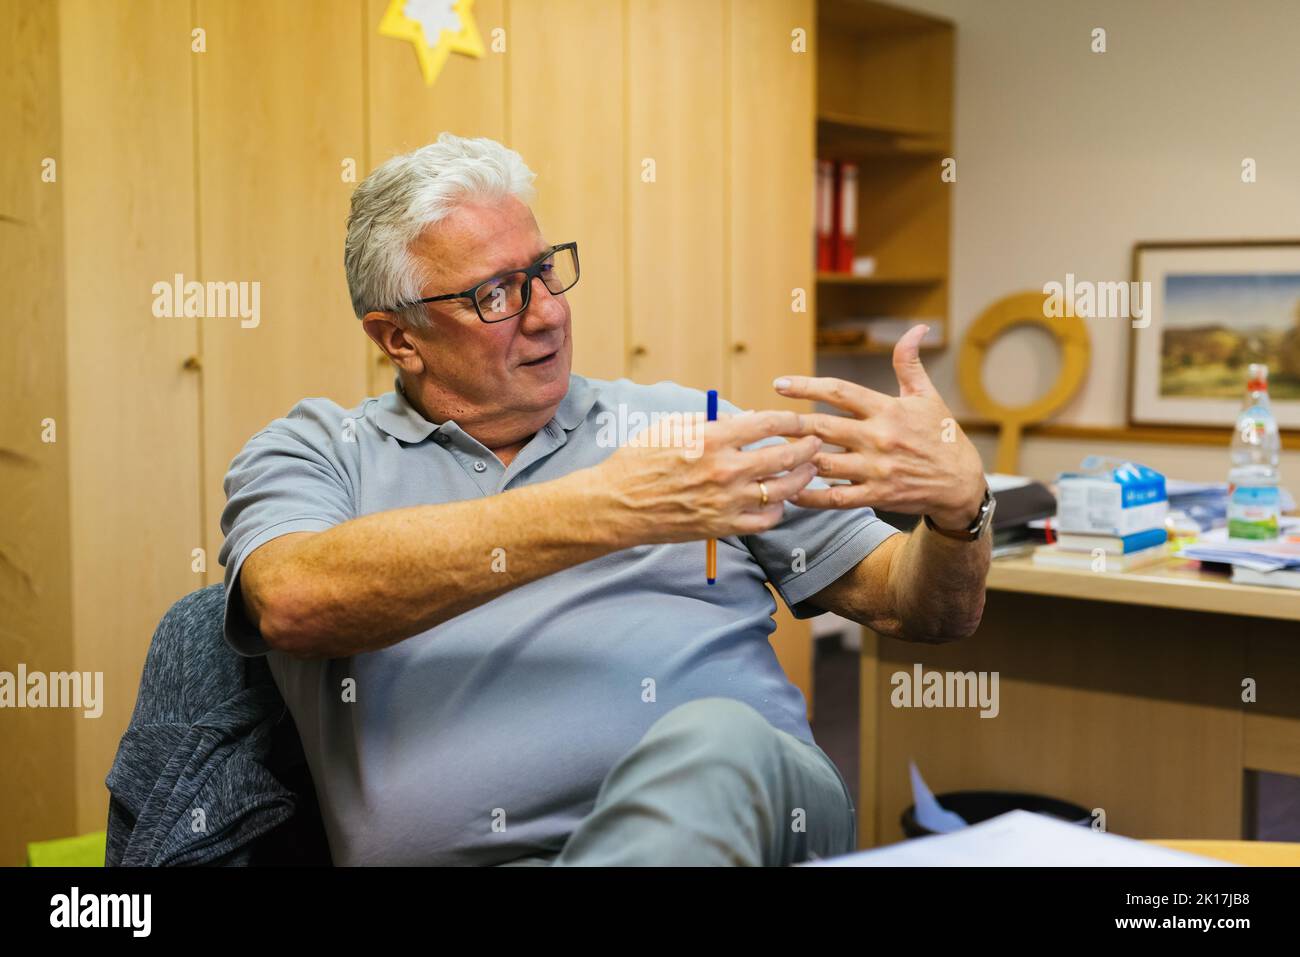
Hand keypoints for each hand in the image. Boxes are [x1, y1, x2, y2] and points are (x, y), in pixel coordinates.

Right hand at [596, 409, 821, 544]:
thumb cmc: (637, 461)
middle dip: (807, 448)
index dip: (791, 421)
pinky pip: (764, 520)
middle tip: (816, 443)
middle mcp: (725, 470)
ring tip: (807, 471)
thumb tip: (744, 420)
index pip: (768, 424)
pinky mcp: (722, 526)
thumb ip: (710, 421)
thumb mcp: (670, 427)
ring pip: (781, 490)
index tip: (799, 421)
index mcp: (712, 439)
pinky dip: (778, 510)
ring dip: (801, 479)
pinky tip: (779, 501)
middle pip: (784, 457)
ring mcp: (726, 501)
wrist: (616, 505)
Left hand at [773, 325, 985, 529]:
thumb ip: (909, 363)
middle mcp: (878, 438)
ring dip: (796, 458)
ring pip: (824, 463)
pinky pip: (835, 497)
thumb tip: (916, 329)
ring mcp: (876, 469)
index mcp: (887, 410)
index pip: (840, 392)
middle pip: (823, 428)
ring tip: (770, 453)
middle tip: (762, 420)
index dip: (807, 386)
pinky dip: (810, 495)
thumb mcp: (927, 396)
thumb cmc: (941, 436)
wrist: (961, 483)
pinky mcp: (876, 495)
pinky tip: (790, 489)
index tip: (780, 384)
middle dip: (791, 424)